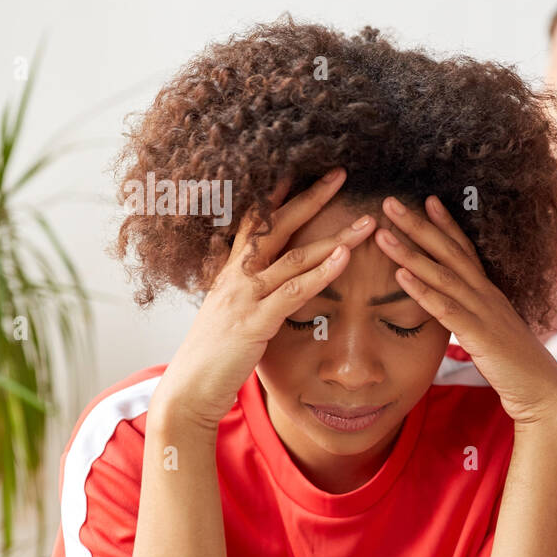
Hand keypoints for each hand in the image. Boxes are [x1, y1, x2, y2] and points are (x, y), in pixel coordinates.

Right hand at [153, 167, 375, 430]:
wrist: (189, 389)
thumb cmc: (214, 356)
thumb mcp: (230, 315)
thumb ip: (247, 295)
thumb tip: (262, 284)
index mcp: (231, 272)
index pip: (254, 221)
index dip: (277, 194)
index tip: (300, 167)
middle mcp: (236, 276)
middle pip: (276, 224)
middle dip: (311, 197)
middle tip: (341, 173)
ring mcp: (244, 296)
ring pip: (293, 256)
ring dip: (333, 236)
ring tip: (366, 223)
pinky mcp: (254, 321)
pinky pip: (293, 291)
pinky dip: (320, 272)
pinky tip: (345, 258)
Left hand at [374, 194, 556, 427]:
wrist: (541, 388)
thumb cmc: (514, 365)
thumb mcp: (490, 333)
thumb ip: (473, 318)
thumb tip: (455, 313)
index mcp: (488, 293)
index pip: (465, 250)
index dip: (446, 224)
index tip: (426, 199)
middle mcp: (486, 295)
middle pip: (449, 252)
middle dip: (419, 225)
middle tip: (390, 201)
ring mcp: (483, 312)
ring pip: (443, 275)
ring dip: (411, 252)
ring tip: (384, 233)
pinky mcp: (478, 334)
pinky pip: (445, 308)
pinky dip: (422, 290)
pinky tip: (400, 276)